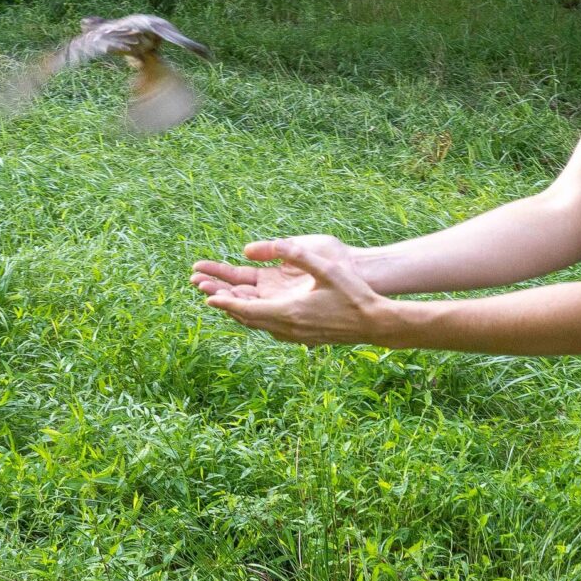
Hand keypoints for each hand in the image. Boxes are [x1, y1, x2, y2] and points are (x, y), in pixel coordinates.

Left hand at [190, 236, 392, 346]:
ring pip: (258, 325)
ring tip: (222, 299)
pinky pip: (270, 327)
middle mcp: (288, 327)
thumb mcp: (327, 269)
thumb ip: (299, 255)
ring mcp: (295, 335)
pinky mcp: (302, 336)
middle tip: (204, 292)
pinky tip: (254, 309)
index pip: (247, 310)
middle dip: (225, 304)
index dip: (224, 302)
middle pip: (247, 318)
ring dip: (239, 311)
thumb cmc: (354, 294)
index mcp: (289, 312)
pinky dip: (255, 317)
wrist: (376, 323)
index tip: (206, 296)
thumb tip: (274, 244)